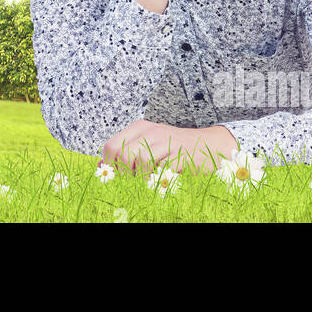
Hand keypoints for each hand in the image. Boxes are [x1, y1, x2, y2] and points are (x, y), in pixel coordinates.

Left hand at [101, 120, 237, 175]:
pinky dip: (159, 181)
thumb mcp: (148, 147)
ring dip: (142, 178)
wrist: (211, 146)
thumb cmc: (176, 150)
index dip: (111, 166)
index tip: (119, 178)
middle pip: (123, 153)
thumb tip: (101, 167)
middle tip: (135, 182)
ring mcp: (168, 142)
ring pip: (141, 160)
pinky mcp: (182, 155)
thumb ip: (126, 154)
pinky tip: (163, 182)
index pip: (111, 147)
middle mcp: (151, 132)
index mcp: (139, 128)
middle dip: (124, 173)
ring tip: (150, 182)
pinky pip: (162, 170)